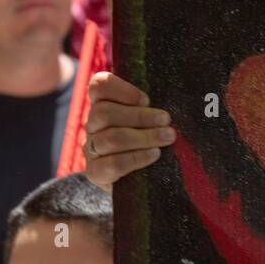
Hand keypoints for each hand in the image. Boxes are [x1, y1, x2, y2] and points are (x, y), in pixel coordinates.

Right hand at [83, 72, 175, 190]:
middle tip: (166, 120)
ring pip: (109, 138)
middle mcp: (92, 125)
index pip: (99, 86)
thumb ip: (153, 106)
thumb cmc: (152, 138)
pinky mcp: (95, 172)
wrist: (145, 177)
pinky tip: (154, 154)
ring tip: (167, 137)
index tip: (146, 100)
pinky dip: (136, 158)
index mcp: (103, 104)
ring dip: (143, 137)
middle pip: (104, 113)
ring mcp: (91, 149)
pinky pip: (112, 164)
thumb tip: (173, 97)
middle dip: (140, 116)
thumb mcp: (152, 117)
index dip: (121, 90)